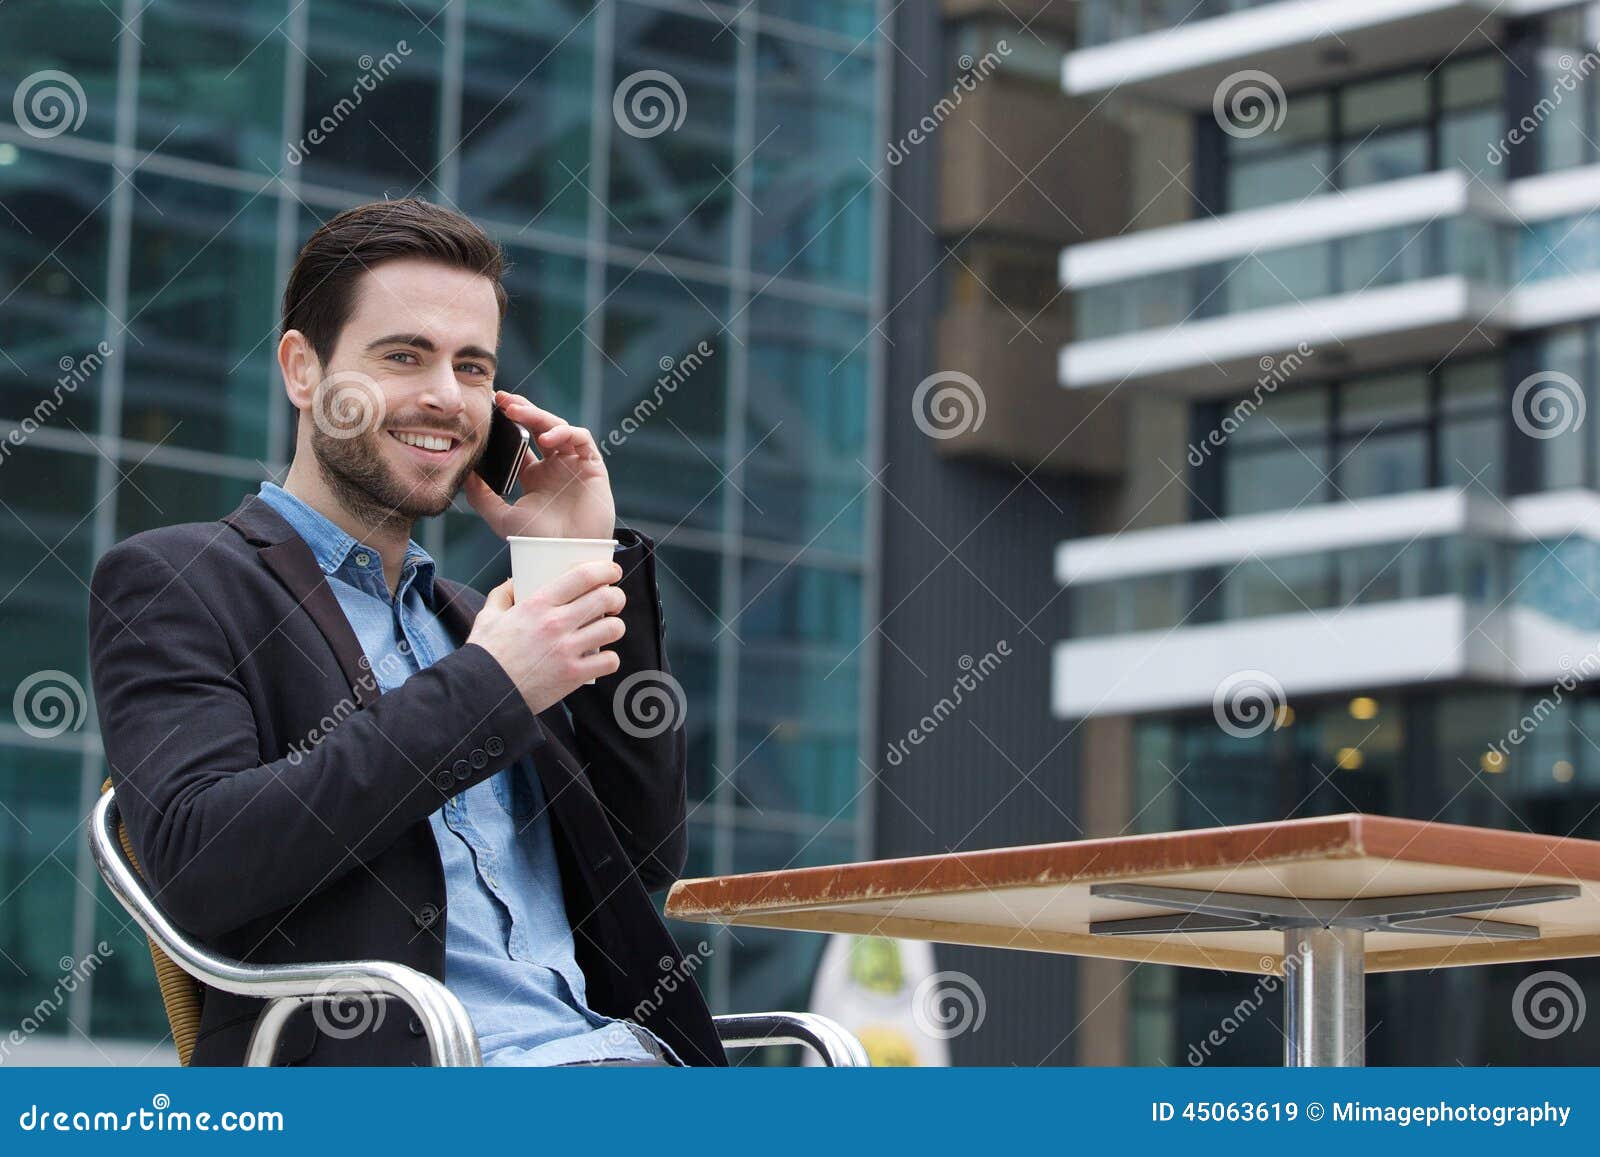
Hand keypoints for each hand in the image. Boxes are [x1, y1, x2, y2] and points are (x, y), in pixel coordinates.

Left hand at [463, 391, 615, 540]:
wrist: (566, 556)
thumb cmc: (538, 542)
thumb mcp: (502, 517)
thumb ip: (481, 496)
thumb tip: (464, 472)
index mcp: (535, 476)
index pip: (522, 440)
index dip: (509, 423)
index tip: (490, 409)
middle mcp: (555, 467)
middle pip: (539, 427)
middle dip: (522, 409)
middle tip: (501, 399)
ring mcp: (575, 465)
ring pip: (559, 427)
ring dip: (539, 416)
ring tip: (517, 412)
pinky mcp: (593, 466)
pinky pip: (581, 439)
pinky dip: (565, 432)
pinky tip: (548, 437)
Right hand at [465, 562, 626, 713]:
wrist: (483, 693)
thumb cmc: (486, 654)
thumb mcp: (487, 617)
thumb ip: (502, 595)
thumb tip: (514, 581)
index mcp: (537, 604)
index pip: (583, 576)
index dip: (605, 570)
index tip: (612, 572)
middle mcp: (555, 623)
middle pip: (606, 598)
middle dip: (617, 597)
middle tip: (614, 602)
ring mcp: (566, 650)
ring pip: (613, 628)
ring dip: (615, 627)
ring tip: (606, 629)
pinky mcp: (573, 675)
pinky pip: (609, 661)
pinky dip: (609, 659)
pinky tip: (600, 658)